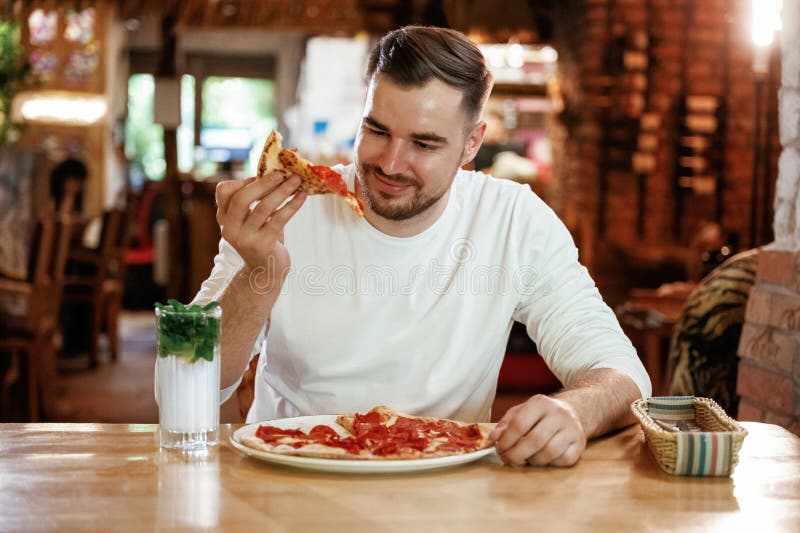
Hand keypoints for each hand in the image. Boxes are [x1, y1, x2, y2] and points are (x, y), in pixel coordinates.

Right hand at [215, 172, 305, 286]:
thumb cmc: (261, 238)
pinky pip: (279, 220)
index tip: (262, 176)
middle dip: (263, 184)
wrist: (265, 271)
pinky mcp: (262, 246)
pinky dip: (292, 205)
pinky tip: (302, 197)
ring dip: (282, 192)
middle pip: (241, 199)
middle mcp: (229, 228)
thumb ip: (255, 200)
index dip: (243, 180)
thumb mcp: (252, 220)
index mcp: (224, 218)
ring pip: (263, 208)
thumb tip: (277, 171)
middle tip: (282, 174)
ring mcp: (245, 238)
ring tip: (297, 181)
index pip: (224, 192)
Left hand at [490, 394, 586, 466]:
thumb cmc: (541, 415)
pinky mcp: (580, 444)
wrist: (573, 412)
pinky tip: (543, 458)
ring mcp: (572, 429)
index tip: (499, 449)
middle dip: (516, 455)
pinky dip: (550, 464)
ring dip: (532, 461)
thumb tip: (494, 438)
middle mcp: (558, 414)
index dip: (506, 441)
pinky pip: (563, 460)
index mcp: (540, 403)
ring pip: (549, 453)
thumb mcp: (521, 412)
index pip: (519, 424)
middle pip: (534, 441)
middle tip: (508, 460)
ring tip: (526, 458)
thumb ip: (505, 424)